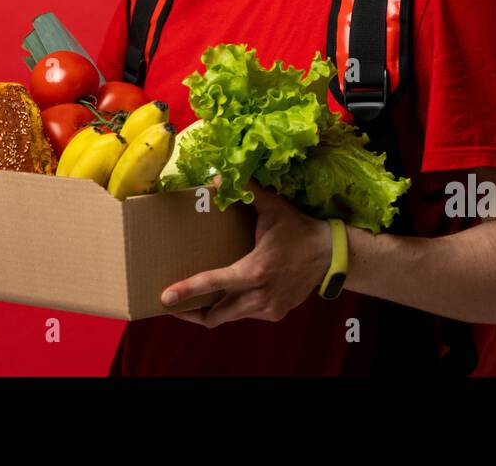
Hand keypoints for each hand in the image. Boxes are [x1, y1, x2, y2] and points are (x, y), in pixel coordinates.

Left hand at [161, 176, 331, 326]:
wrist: (330, 255)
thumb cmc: (298, 229)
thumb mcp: (274, 208)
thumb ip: (248, 191)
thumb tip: (218, 177)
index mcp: (254, 271)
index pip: (214, 283)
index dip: (187, 291)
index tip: (165, 298)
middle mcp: (260, 296)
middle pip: (215, 315)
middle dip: (191, 312)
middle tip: (172, 304)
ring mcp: (268, 308)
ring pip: (229, 317)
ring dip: (211, 311)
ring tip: (192, 302)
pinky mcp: (275, 314)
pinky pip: (245, 315)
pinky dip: (232, 308)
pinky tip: (225, 295)